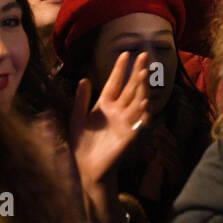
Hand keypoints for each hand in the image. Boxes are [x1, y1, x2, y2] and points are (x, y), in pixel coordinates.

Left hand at [70, 51, 150, 192]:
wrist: (87, 169)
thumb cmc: (83, 145)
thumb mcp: (77, 119)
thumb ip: (80, 100)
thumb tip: (84, 79)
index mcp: (106, 105)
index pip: (115, 82)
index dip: (120, 69)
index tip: (126, 53)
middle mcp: (119, 111)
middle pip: (130, 87)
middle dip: (137, 72)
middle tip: (144, 55)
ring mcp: (126, 122)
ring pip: (137, 100)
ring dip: (142, 88)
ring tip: (145, 73)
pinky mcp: (129, 136)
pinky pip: (139, 122)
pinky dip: (143, 112)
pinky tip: (145, 102)